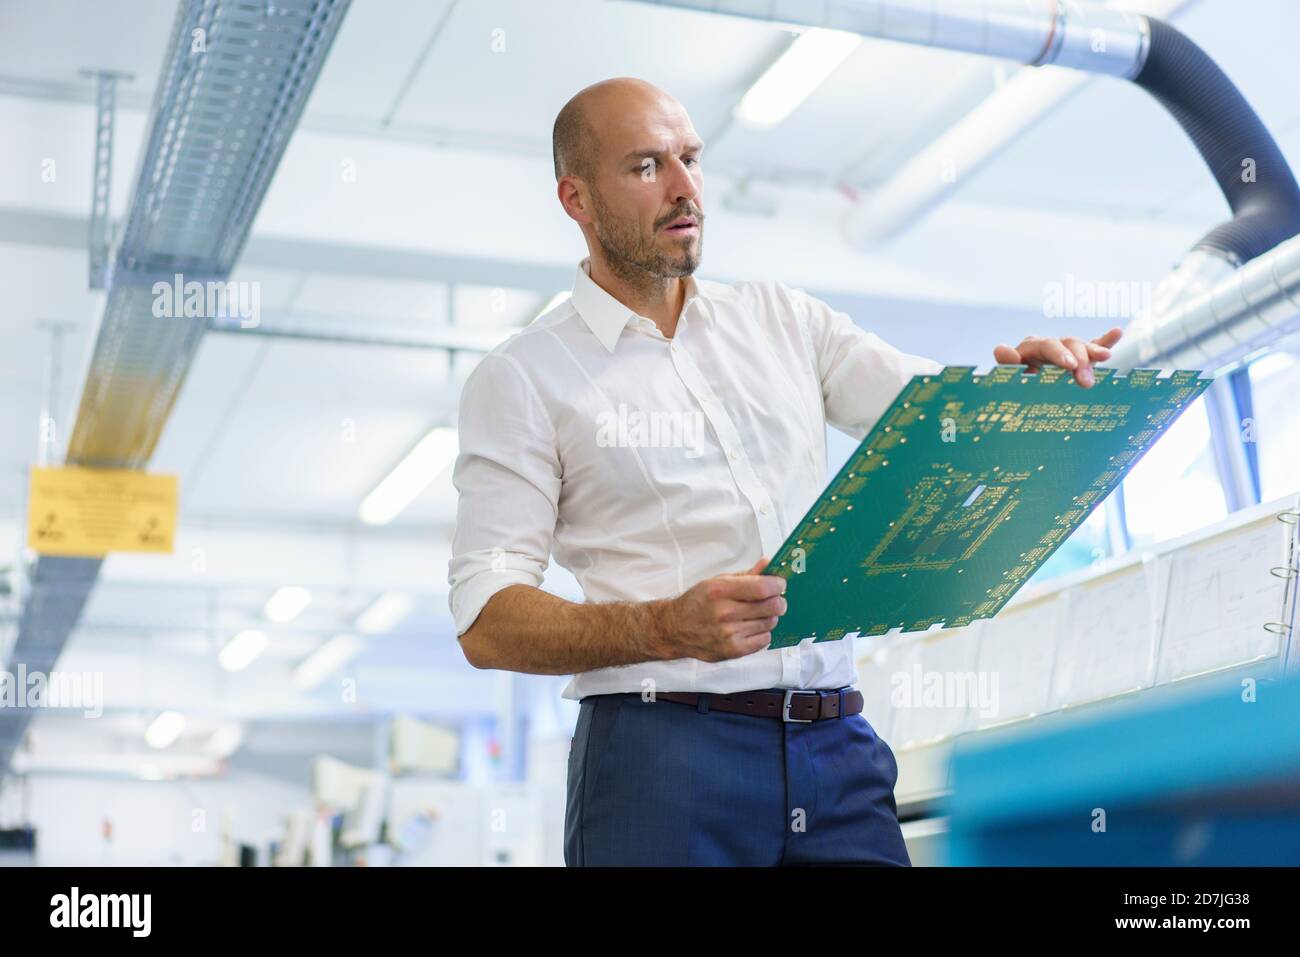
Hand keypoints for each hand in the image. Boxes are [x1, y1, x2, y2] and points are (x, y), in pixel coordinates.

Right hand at [657, 557, 786, 661]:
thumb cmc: (697, 603)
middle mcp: (724, 612)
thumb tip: (768, 563)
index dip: (777, 585)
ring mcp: (729, 634)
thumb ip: (746, 575)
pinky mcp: (733, 650)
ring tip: (757, 614)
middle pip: (771, 606)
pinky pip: (764, 640)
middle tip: (774, 599)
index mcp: (720, 590)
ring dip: (769, 617)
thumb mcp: (717, 582)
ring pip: (770, 623)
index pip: (762, 588)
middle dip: (778, 601)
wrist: (675, 629)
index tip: (779, 584)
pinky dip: (762, 632)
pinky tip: (751, 627)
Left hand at [993, 327, 1122, 387]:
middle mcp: (1050, 345)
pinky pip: (1094, 346)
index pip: (1046, 345)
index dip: (1059, 354)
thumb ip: (1006, 363)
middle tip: (1086, 382)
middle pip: (1067, 344)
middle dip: (1079, 360)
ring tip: (1106, 358)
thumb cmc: (1012, 385)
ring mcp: (1066, 351)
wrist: (1021, 395)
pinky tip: (1117, 332)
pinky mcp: (1079, 358)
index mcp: (1031, 347)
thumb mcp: (1007, 376)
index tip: (1070, 366)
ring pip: (1081, 346)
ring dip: (1094, 352)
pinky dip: (1105, 341)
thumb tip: (1001, 349)